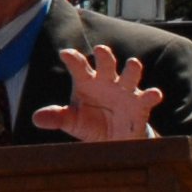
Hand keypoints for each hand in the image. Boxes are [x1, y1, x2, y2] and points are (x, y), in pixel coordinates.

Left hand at [30, 44, 163, 142]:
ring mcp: (125, 91)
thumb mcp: (72, 121)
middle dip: (105, 56)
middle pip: (106, 63)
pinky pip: (147, 97)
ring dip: (132, 69)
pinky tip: (154, 94)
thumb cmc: (90, 123)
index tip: (65, 53)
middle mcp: (107, 81)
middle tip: (101, 50)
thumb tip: (37, 119)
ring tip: (132, 64)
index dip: (73, 59)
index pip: (79, 66)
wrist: (112, 140)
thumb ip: (57, 118)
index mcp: (87, 82)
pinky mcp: (139, 104)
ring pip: (130, 74)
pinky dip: (152, 94)